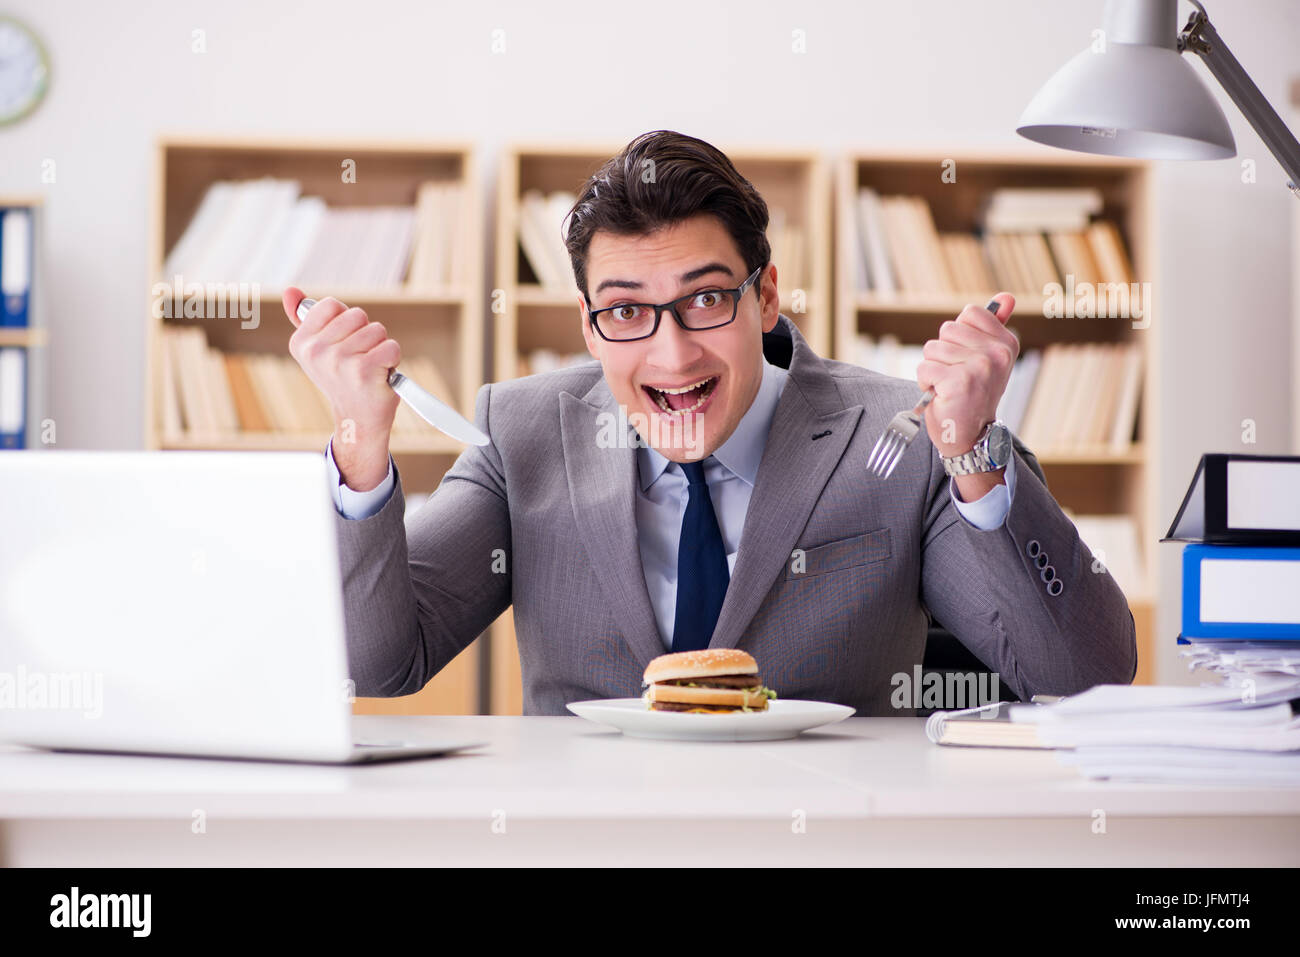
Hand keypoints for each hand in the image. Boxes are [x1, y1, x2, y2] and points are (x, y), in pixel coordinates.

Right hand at [283, 287, 399, 489]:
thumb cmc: (342, 379)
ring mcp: (339, 361)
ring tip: (370, 368)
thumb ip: (305, 318)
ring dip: (379, 348)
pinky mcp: (365, 371)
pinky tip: (381, 376)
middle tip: (359, 359)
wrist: (357, 419)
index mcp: (301, 343)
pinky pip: (391, 347)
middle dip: (365, 334)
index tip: (342, 343)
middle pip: (357, 315)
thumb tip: (290, 290)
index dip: (346, 321)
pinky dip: (393, 360)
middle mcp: (316, 352)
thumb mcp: (318, 349)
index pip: (332, 304)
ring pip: (377, 330)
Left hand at [915, 294, 1018, 458]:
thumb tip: (1006, 297)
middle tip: (956, 377)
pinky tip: (941, 395)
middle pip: (947, 329)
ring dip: (932, 369)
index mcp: (1006, 344)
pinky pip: (924, 367)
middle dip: (943, 353)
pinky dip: (925, 382)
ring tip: (948, 387)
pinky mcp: (958, 382)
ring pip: (932, 348)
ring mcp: (979, 367)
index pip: (969, 314)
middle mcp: (997, 354)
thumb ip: (994, 327)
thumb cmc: (973, 395)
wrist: (970, 436)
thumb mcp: (988, 359)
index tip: (968, 359)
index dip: (958, 336)